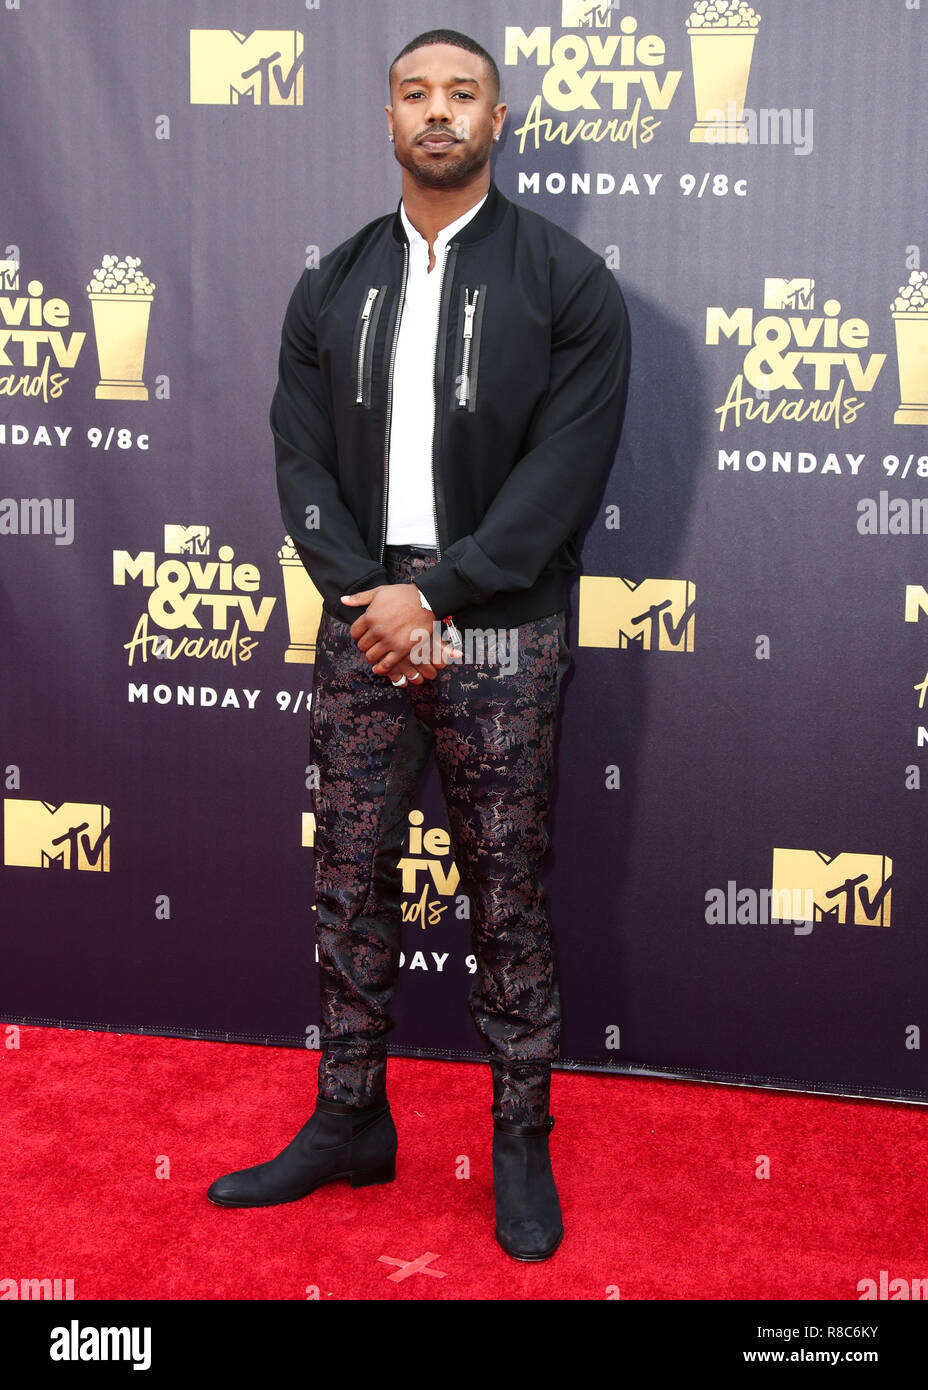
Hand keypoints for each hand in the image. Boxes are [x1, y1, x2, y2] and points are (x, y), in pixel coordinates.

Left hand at [340, 584, 461, 682]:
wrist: (426, 601)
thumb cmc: (403, 595)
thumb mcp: (379, 592)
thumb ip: (360, 598)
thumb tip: (342, 600)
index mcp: (369, 616)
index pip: (354, 633)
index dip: (358, 635)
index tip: (363, 635)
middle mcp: (377, 630)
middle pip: (362, 646)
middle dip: (365, 645)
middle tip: (371, 645)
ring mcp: (390, 641)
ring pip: (371, 656)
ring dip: (372, 656)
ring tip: (377, 653)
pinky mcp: (402, 650)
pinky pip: (386, 665)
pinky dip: (381, 668)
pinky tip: (380, 667)